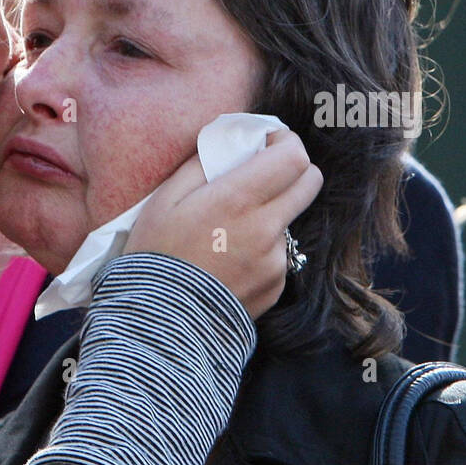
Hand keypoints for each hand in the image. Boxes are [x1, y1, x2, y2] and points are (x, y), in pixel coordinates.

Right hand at [122, 130, 321, 318]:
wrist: (159, 323)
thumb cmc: (154, 256)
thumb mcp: (163, 201)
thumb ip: (201, 164)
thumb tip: (228, 141)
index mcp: (236, 200)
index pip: (292, 156)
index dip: (284, 141)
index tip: (267, 142)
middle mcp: (265, 228)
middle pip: (310, 182)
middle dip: (292, 169)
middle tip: (264, 174)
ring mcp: (275, 260)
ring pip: (289, 220)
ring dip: (270, 215)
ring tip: (228, 233)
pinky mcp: (276, 286)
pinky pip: (279, 255)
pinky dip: (262, 251)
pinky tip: (229, 263)